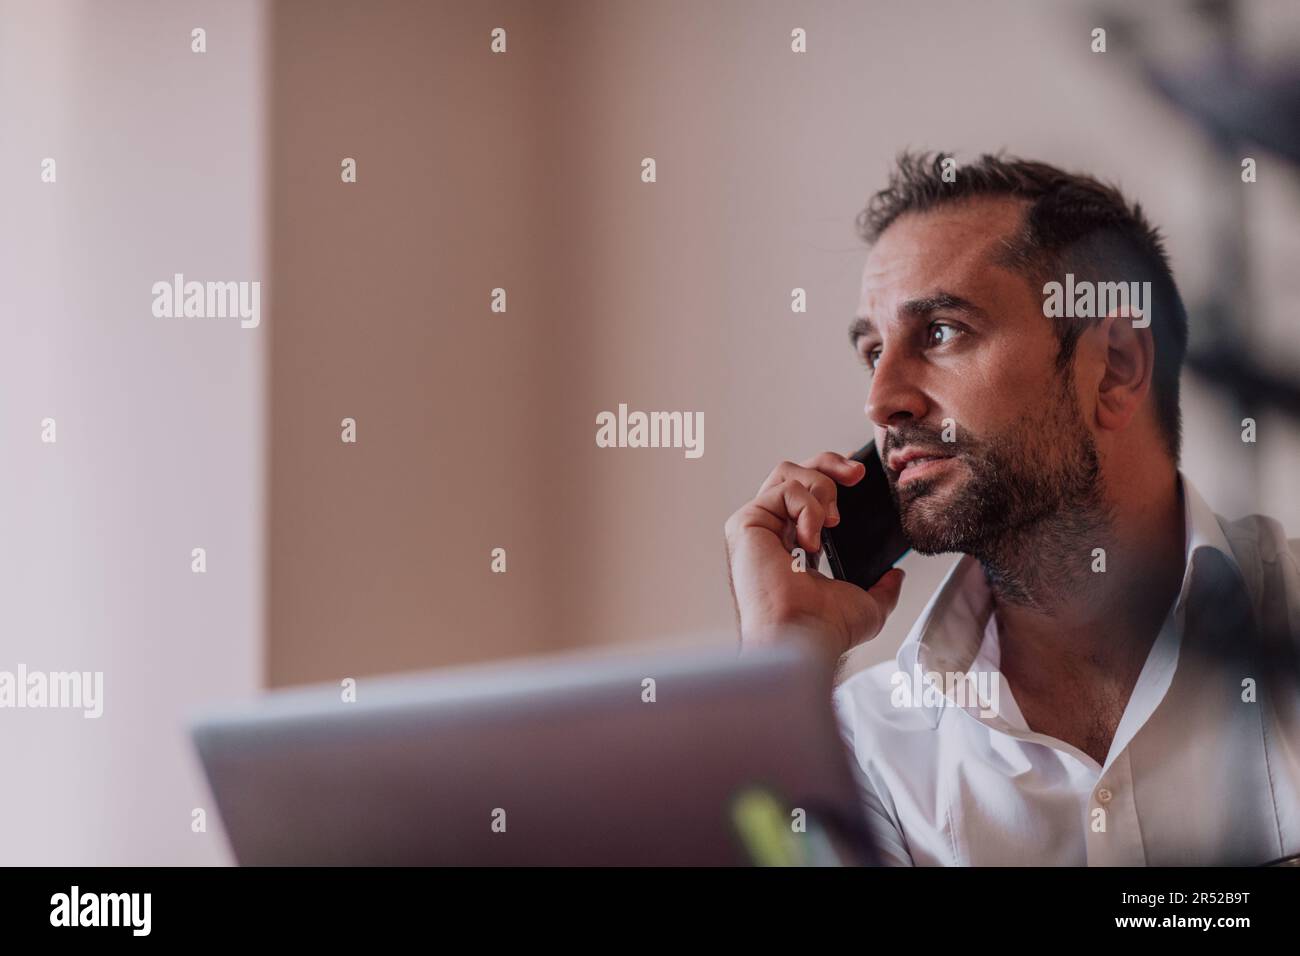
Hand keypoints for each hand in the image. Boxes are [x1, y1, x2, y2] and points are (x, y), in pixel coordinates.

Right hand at [724, 451, 904, 661]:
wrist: (805, 636)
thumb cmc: (824, 628)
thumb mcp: (868, 604)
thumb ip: (882, 587)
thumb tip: (894, 575)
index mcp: (794, 546)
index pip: (808, 495)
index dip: (832, 478)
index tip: (859, 479)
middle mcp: (773, 531)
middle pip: (794, 471)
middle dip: (829, 464)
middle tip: (857, 475)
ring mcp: (758, 526)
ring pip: (788, 473)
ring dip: (820, 488)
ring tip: (832, 521)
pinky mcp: (747, 523)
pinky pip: (784, 490)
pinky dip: (807, 508)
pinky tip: (812, 539)